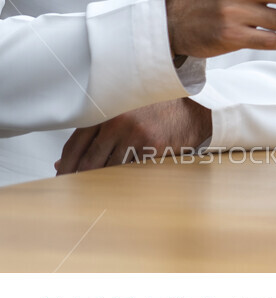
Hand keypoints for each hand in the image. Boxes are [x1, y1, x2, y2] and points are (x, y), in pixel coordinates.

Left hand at [55, 98, 212, 173]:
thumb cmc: (155, 110)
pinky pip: (129, 171)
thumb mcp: (123, 112)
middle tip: (75, 188)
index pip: (75, 143)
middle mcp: (119, 121)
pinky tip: (121, 181)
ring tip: (98, 186)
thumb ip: (94, 132)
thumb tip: (63, 162)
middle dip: (80, 177)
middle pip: (89, 160)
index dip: (66, 164)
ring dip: (101, 180)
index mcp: (107, 109)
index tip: (61, 176)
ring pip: (108, 169)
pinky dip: (123, 178)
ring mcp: (136, 135)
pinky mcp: (152, 148)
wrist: (193, 109)